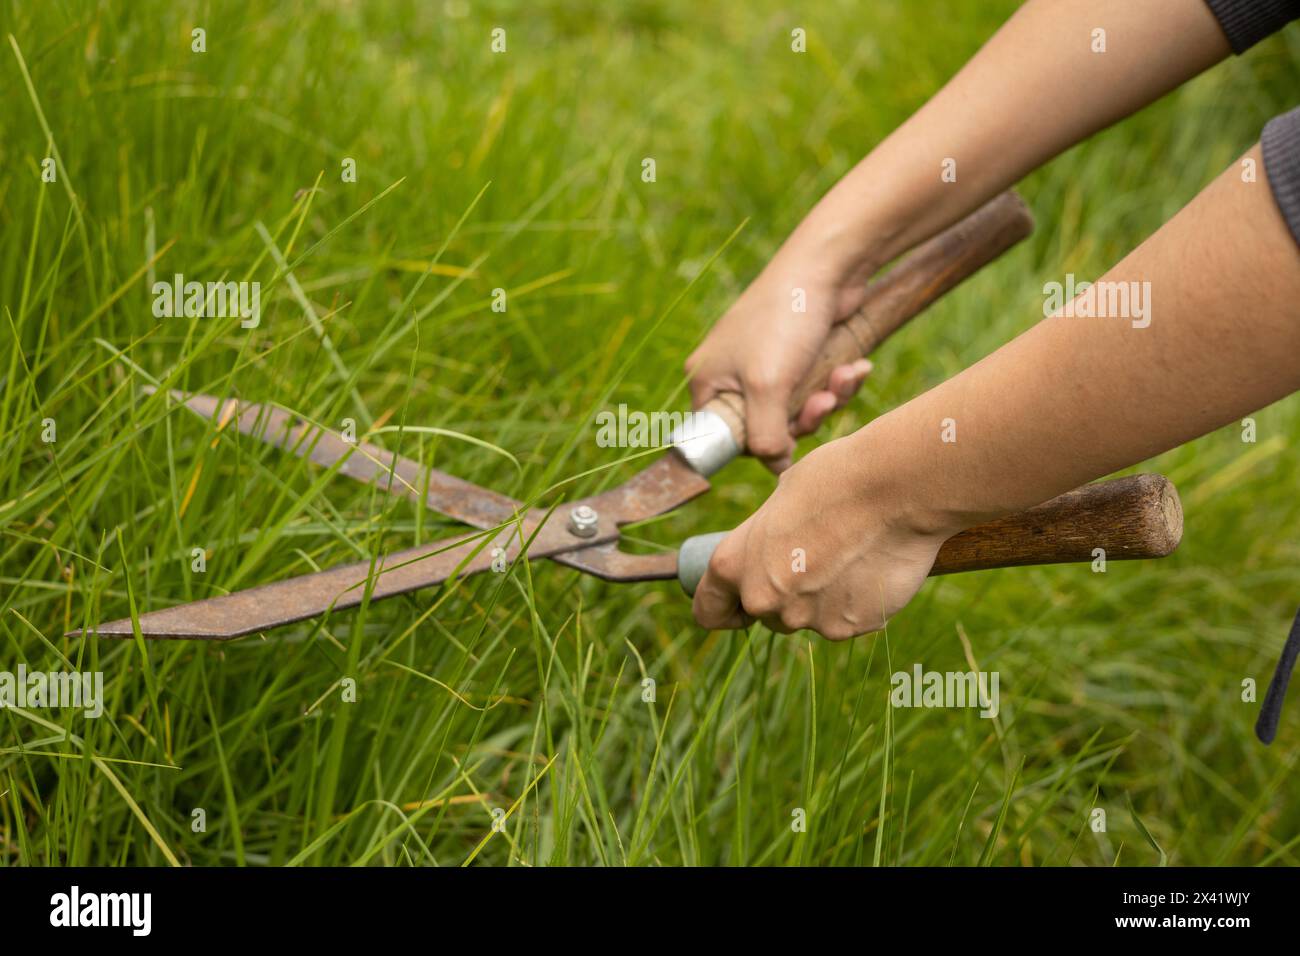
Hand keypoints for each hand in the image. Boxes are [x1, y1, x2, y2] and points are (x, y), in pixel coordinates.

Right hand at [685, 264, 873, 472]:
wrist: (828, 265)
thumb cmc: (785, 319)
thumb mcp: (767, 387)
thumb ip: (764, 437)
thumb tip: (775, 465)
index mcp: (708, 381)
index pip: (724, 437)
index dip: (759, 444)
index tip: (787, 437)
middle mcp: (732, 373)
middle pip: (767, 426)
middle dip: (804, 417)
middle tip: (823, 401)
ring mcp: (765, 362)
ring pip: (798, 408)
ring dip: (828, 398)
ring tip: (844, 376)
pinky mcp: (797, 354)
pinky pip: (817, 386)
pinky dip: (838, 380)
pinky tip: (857, 366)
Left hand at [691, 435, 948, 639]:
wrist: (895, 487)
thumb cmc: (835, 479)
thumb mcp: (781, 500)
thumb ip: (766, 541)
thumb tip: (775, 550)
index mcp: (735, 565)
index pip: (709, 610)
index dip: (725, 607)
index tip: (739, 605)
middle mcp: (764, 600)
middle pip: (767, 614)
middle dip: (786, 595)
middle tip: (817, 558)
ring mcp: (808, 619)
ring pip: (809, 619)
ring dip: (823, 599)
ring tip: (851, 555)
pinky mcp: (850, 627)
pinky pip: (848, 620)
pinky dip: (858, 602)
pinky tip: (872, 566)